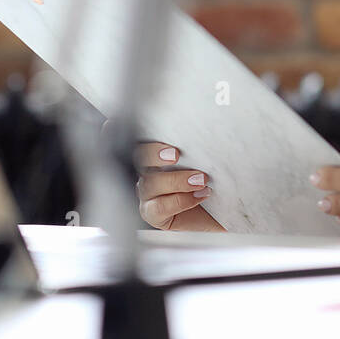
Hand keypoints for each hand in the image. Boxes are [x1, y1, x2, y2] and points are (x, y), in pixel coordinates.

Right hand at [104, 120, 224, 231]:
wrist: (225, 211)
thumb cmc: (213, 181)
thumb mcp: (205, 157)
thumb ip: (193, 145)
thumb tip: (197, 128)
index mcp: (154, 154)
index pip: (135, 139)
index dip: (114, 131)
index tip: (114, 123)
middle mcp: (147, 172)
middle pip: (137, 158)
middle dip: (153, 154)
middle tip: (176, 154)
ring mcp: (148, 194)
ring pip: (150, 183)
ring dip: (177, 180)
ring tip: (201, 179)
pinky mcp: (154, 215)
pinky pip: (158, 207)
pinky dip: (181, 200)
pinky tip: (200, 195)